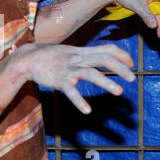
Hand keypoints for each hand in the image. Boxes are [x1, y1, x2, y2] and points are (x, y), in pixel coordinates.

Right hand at [21, 42, 135, 114]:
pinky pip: (70, 91)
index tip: (132, 64)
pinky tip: (87, 110)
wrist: (27, 58)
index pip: (107, 49)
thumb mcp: (73, 52)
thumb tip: (108, 59)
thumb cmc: (53, 56)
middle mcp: (78, 58)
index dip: (122, 55)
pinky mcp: (58, 80)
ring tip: (119, 92)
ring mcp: (68, 69)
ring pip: (90, 73)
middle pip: (103, 59)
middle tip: (132, 79)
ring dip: (106, 82)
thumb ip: (90, 55)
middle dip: (120, 68)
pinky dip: (79, 101)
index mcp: (83, 52)